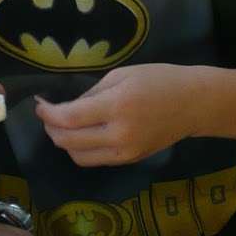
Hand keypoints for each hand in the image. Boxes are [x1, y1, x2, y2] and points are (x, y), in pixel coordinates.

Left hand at [37, 65, 194, 164]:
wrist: (194, 104)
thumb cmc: (160, 80)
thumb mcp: (123, 74)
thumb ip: (93, 92)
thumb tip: (68, 107)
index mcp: (117, 105)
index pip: (69, 118)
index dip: (48, 114)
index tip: (40, 106)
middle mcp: (118, 133)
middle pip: (69, 141)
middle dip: (51, 128)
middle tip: (48, 116)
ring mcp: (125, 152)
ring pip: (78, 156)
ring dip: (64, 142)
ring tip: (62, 127)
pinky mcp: (130, 160)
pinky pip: (95, 160)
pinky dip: (81, 150)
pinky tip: (82, 136)